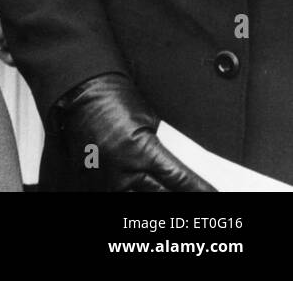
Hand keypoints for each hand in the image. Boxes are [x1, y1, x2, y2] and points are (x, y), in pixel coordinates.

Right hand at [56, 73, 214, 191]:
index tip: (216, 196)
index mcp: (142, 152)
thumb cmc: (113, 100)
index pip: (181, 180)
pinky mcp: (92, 181)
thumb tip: (179, 172)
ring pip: (140, 201)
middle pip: (163, 196)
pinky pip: (118, 196)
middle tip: (199, 201)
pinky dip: (132, 196)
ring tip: (168, 195)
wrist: (79, 93)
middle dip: (184, 199)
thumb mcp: (148, 122)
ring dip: (156, 199)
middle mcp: (124, 170)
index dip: (201, 191)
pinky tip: (140, 193)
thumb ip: (162, 149)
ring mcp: (106, 179)